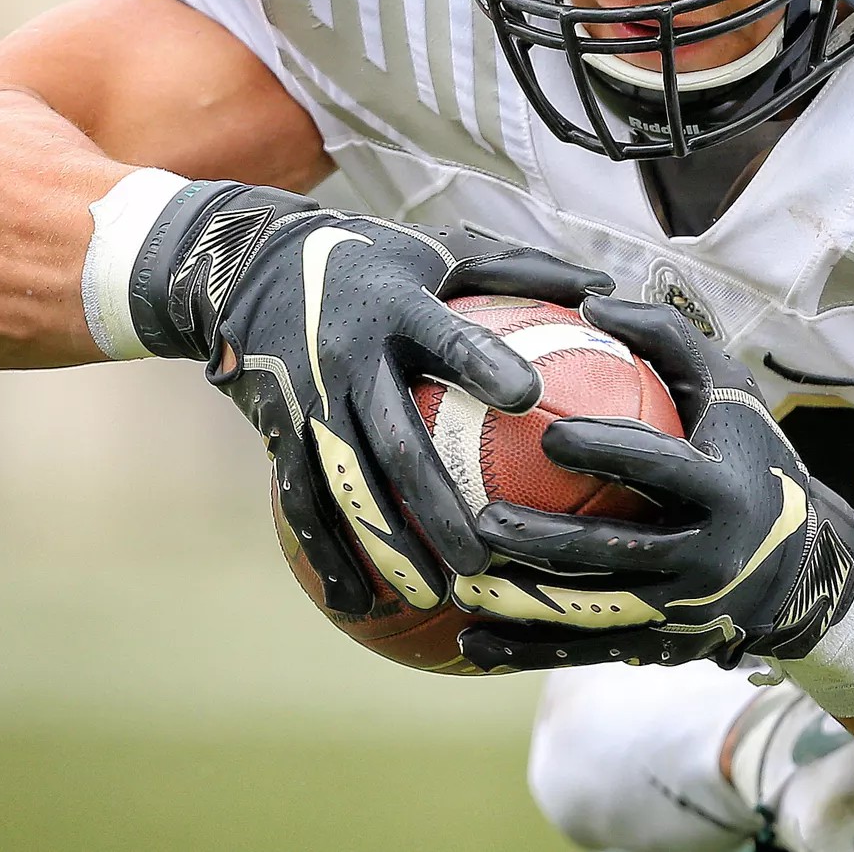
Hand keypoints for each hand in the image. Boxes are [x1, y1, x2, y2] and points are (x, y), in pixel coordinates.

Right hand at [130, 186, 610, 614]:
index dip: (485, 365)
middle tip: (483, 558)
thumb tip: (605, 287)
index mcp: (398, 306)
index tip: (532, 397)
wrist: (248, 268)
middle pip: (395, 440)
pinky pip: (303, 501)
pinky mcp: (280, 431)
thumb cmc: (375, 259)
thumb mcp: (441, 250)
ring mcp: (309, 398)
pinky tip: (359, 604)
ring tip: (430, 597)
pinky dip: (326, 554)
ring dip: (384, 545)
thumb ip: (521, 270)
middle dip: (436, 504)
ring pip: (346, 485)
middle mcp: (349, 356)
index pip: (448, 338)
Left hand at [457, 295, 853, 670]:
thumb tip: (587, 300)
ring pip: (594, 615)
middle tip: (482, 522)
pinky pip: (586, 653)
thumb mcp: (728, 388)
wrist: (801, 564)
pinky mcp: (661, 647)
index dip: (608, 453)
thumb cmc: (749, 450)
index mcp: (724, 488)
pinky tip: (471, 643)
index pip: (661, 469)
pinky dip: (528, 652)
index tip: (550, 437)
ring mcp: (682, 610)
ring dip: (523, 605)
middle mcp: (708, 556)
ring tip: (460, 584)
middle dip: (547, 542)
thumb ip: (664, 341)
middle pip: (617, 553)